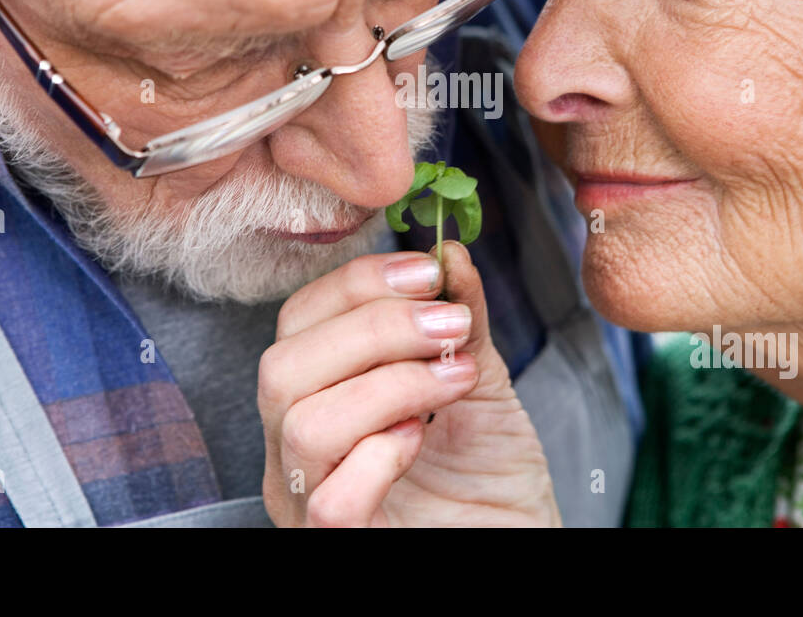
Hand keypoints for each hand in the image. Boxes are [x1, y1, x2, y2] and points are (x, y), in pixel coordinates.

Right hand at [259, 241, 559, 526]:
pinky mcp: (338, 544)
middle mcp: (294, 455)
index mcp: (316, 400)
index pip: (297, 322)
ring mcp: (307, 506)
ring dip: (392, 383)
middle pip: (283, 367)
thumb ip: (460, 320)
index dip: (356, 285)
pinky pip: (331, 499)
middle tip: (449, 325)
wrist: (519, 547)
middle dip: (375, 328)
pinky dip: (381, 456)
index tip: (427, 273)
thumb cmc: (491, 482)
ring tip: (456, 378)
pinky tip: (422, 441)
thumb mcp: (477, 382)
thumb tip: (449, 255)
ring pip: (304, 423)